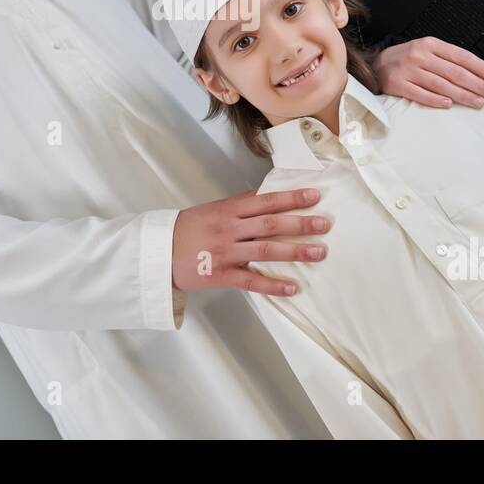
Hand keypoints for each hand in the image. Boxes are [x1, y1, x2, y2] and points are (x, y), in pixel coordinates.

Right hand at [172, 187, 330, 296]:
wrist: (158, 252)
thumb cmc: (186, 229)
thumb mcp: (213, 209)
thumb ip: (240, 204)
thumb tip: (269, 194)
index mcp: (228, 210)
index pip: (265, 200)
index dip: (290, 198)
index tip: (314, 196)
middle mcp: (229, 229)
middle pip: (269, 224)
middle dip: (299, 223)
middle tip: (325, 224)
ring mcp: (225, 252)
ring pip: (265, 251)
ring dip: (294, 252)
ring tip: (319, 253)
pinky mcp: (220, 275)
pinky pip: (251, 281)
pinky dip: (273, 285)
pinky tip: (292, 289)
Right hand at [373, 36, 483, 108]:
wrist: (374, 65)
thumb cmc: (406, 60)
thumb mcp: (425, 50)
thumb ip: (446, 59)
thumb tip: (477, 75)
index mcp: (430, 44)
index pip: (462, 56)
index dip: (481, 67)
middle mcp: (419, 55)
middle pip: (455, 72)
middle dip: (477, 84)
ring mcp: (407, 70)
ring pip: (441, 84)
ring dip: (462, 95)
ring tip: (478, 103)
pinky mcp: (396, 84)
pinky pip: (420, 94)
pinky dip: (435, 100)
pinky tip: (449, 105)